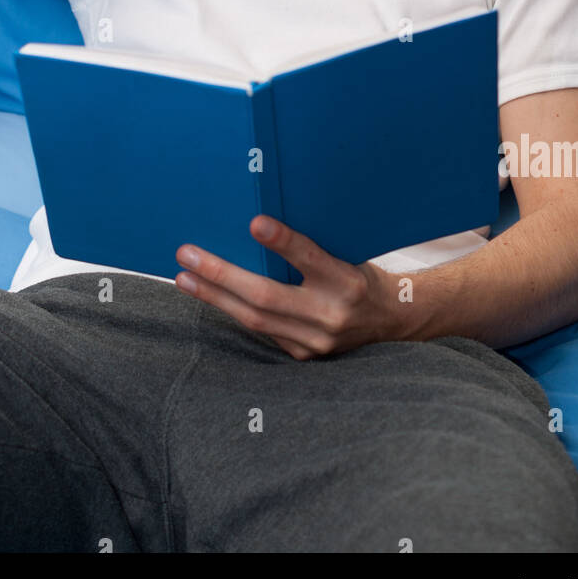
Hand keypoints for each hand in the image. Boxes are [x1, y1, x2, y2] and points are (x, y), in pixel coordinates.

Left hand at [174, 214, 402, 359]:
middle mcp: (331, 315)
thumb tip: (257, 225)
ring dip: (215, 297)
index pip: (311, 258)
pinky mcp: (304, 355)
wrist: (392, 320)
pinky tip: (211, 296)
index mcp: (348, 281)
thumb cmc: (361, 275)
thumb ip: (309, 249)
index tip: (254, 223)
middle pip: (266, 296)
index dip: (283, 242)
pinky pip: (261, 331)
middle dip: (221, 275)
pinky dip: (234, 311)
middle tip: (187, 254)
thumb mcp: (346, 253)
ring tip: (185, 277)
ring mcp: (316, 341)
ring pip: (255, 319)